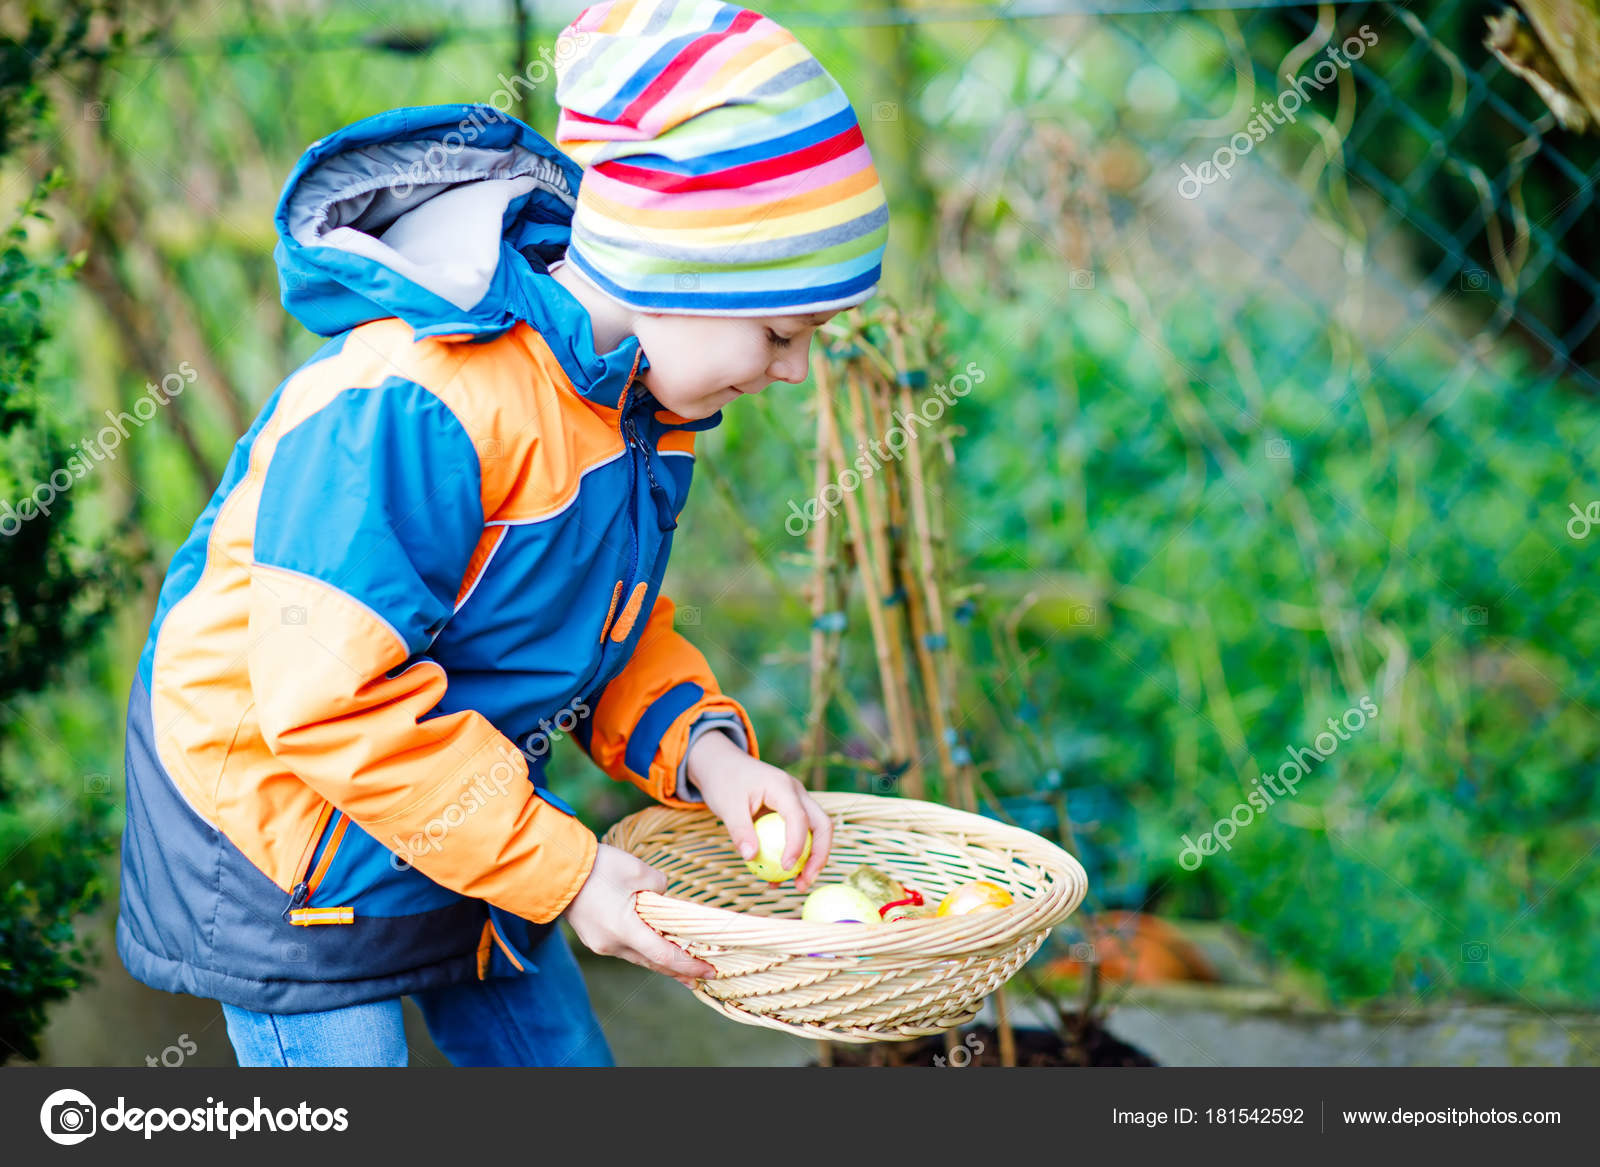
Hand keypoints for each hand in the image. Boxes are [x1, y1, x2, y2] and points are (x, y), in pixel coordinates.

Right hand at [564, 843, 714, 987]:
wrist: (556, 869)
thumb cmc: (597, 867)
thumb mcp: (637, 869)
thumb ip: (659, 886)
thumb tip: (664, 897)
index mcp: (625, 929)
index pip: (665, 956)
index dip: (689, 965)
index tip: (709, 971)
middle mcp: (612, 944)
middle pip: (653, 963)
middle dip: (679, 971)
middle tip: (703, 977)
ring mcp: (601, 944)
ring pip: (639, 958)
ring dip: (661, 961)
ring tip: (684, 968)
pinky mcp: (594, 938)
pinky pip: (626, 949)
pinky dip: (644, 950)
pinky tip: (656, 947)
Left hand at [686, 730, 833, 892]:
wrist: (721, 764)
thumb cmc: (723, 781)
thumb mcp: (726, 805)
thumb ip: (739, 831)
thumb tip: (750, 858)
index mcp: (783, 786)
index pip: (799, 817)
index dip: (798, 844)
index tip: (787, 867)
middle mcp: (797, 792)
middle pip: (822, 825)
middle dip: (819, 856)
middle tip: (805, 883)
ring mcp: (797, 801)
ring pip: (816, 832)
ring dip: (812, 859)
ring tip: (798, 886)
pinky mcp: (790, 812)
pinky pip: (800, 836)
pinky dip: (795, 855)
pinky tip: (779, 877)